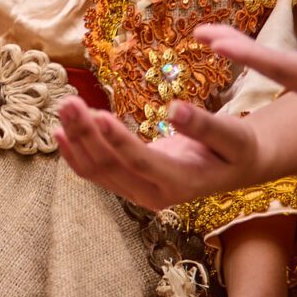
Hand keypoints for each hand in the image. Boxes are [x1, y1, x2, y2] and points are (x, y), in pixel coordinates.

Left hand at [54, 96, 263, 209]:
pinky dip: (75, 153)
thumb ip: (204, 125)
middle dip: (86, 134)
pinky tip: (59, 133)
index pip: (141, 162)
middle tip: (69, 101)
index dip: (118, 140)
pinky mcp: (129, 185)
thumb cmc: (237, 148)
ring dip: (76, 138)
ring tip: (63, 106)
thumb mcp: (231, 135)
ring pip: (97, 170)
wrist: (235, 167)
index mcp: (182, 183)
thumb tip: (175, 108)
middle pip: (111, 166)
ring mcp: (139, 193)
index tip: (98, 114)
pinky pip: (95, 173)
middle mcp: (155, 195)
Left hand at [195, 11, 296, 115]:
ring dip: (249, 57)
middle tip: (199, 33)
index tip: (212, 42)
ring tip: (212, 38)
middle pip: (275, 74)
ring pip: (284, 77)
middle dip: (236, 53)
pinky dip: (270, 65)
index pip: (283, 67)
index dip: (246, 53)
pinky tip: (252, 54)